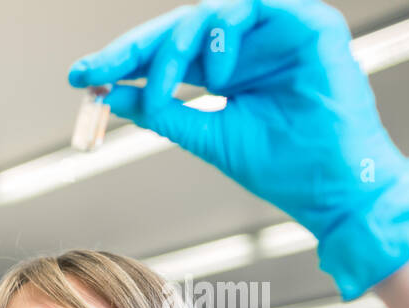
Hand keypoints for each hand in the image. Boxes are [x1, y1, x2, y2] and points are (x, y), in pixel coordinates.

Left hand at [68, 0, 408, 299]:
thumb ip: (163, 111)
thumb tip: (113, 94)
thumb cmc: (279, 165)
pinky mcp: (309, 24)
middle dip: (130, 49)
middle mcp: (248, 46)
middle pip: (178, 28)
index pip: (166, 55)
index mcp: (225, 69)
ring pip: (208, 13)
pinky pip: (256, 6)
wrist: (327, 188)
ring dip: (174, 48)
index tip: (81, 77)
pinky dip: (224, 35)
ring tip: (166, 88)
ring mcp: (277, 32)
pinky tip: (216, 74)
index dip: (123, 61)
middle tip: (94, 71)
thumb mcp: (206, 135)